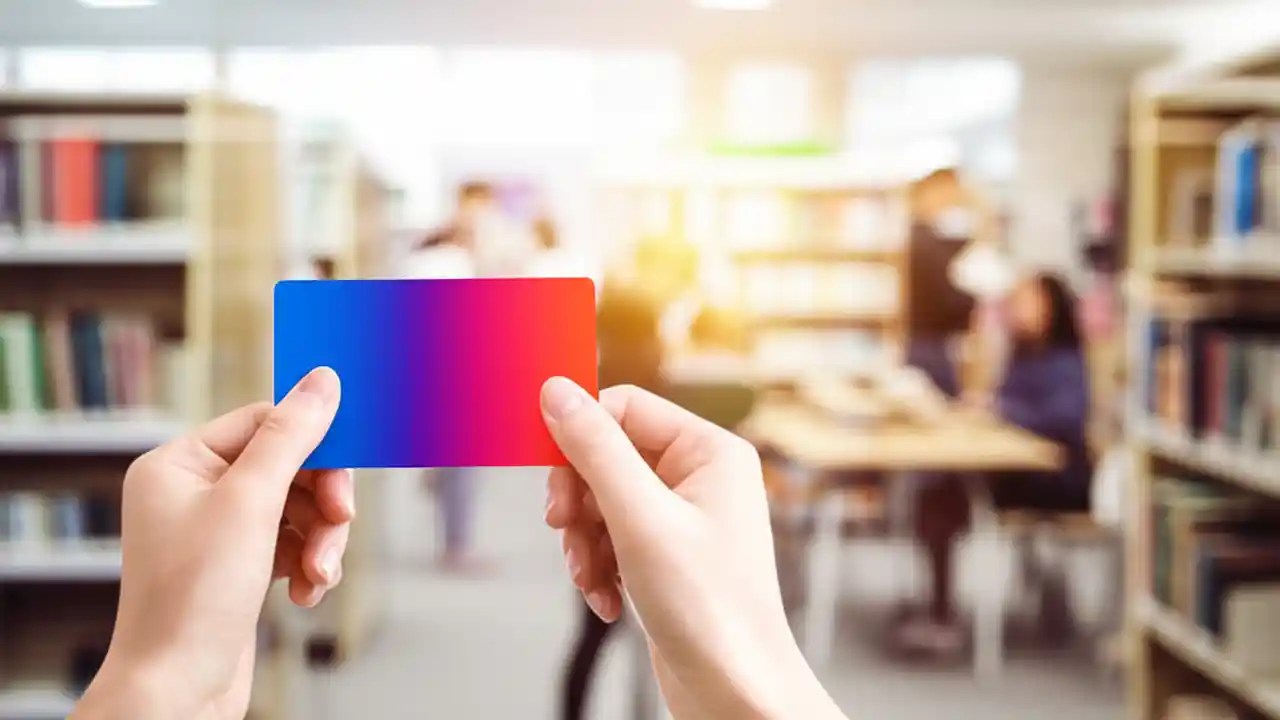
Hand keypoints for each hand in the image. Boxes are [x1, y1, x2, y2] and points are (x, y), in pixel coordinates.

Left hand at [73, 368, 352, 719]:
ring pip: (298, 509)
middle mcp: (192, 492)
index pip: (263, 422)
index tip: (348, 468)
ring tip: (321, 575)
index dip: (313, 442)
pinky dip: (309, 565)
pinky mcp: (238, 568)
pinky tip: (308, 593)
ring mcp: (216, 532)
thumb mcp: (250, 503)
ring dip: (321, 540)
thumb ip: (291, 437)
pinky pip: (293, 545)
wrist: (177, 692)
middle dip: (322, 502)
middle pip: (289, 467)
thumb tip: (323, 380)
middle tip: (341, 525)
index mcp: (177, 464)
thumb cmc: (194, 597)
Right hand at [541, 379, 843, 719]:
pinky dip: (600, 566)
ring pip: (604, 501)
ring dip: (585, 541)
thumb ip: (595, 449)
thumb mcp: (640, 519)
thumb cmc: (710, 609)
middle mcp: (703, 476)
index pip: (625, 407)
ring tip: (589, 578)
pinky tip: (606, 599)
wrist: (735, 693)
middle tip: (562, 530)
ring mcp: (686, 517)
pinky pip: (614, 538)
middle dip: (579, 500)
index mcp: (712, 451)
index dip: (579, 438)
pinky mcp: (670, 555)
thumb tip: (557, 391)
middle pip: (608, 456)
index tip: (550, 481)